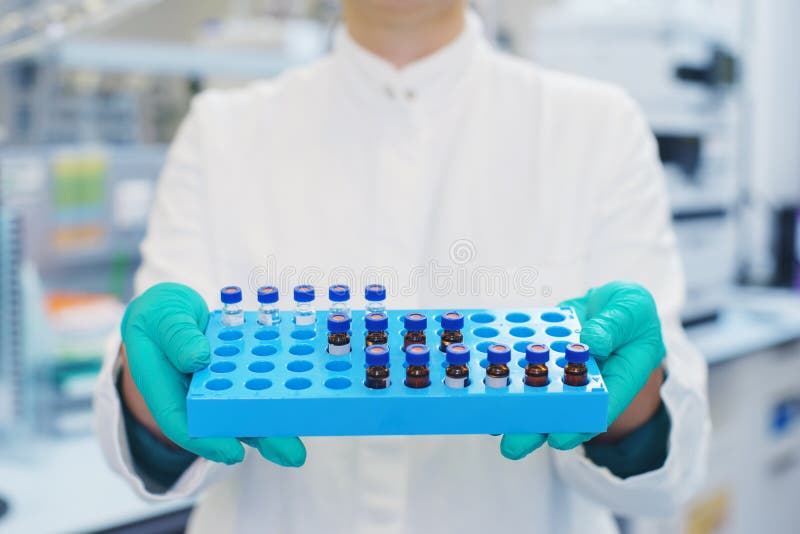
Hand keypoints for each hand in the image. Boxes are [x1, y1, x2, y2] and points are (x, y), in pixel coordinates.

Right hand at [120, 282, 305, 465]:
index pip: (181, 422)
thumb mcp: (162, 317)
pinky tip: (304, 401)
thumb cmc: (159, 314)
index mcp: (163, 387)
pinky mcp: (234, 377)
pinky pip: (255, 387)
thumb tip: (199, 359)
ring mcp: (215, 389)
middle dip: (259, 440)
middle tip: (292, 456)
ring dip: (274, 427)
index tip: (233, 452)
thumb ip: (177, 337)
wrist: (170, 309)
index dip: (207, 440)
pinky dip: (277, 395)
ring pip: (244, 412)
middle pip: (223, 424)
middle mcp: (192, 396)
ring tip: (302, 445)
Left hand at [501, 281, 665, 458]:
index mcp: (619, 378)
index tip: (559, 440)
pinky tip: (484, 386)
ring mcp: (562, 374)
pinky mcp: (543, 359)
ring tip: (491, 424)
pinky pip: (526, 368)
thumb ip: (613, 326)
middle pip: (563, 412)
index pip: (601, 407)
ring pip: (539, 396)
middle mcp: (586, 384)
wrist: (607, 305)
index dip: (579, 425)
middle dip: (537, 430)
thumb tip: (591, 342)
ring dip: (516, 411)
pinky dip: (506, 376)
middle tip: (512, 447)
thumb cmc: (630, 312)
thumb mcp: (631, 309)